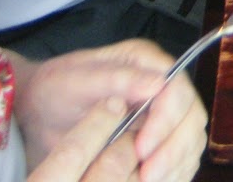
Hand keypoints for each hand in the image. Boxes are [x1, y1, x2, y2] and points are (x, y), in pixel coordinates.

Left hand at [16, 40, 207, 181]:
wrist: (41, 112)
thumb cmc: (55, 91)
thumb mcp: (77, 81)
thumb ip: (117, 79)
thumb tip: (158, 83)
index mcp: (147, 63)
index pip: (176, 89)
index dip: (166, 120)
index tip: (142, 148)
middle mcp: (163, 86)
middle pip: (191, 117)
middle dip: (173, 148)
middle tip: (146, 175)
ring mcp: (165, 113)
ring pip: (191, 140)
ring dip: (175, 164)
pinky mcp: (161, 138)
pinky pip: (181, 158)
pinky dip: (174, 173)